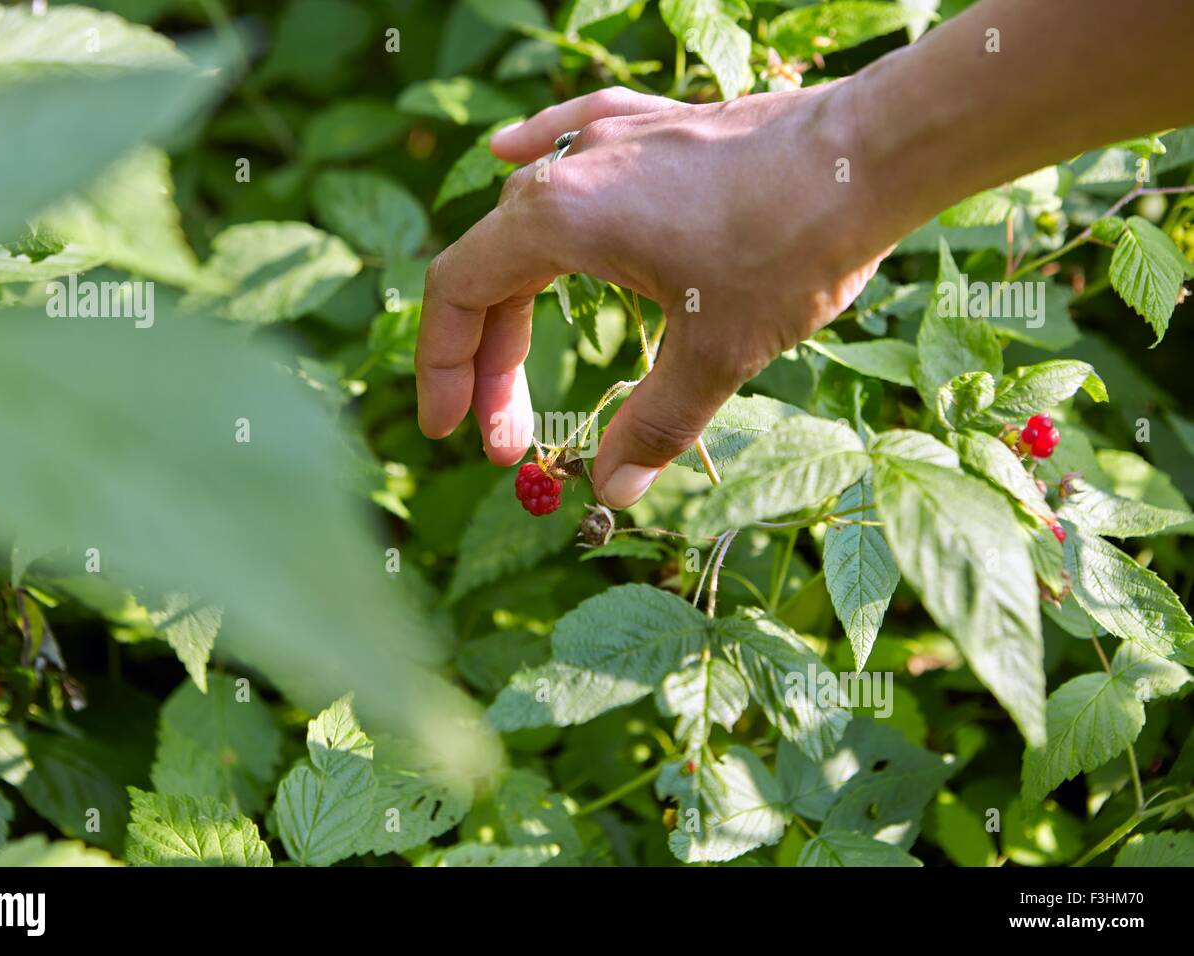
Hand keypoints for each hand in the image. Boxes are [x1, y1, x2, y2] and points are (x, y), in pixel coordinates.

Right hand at [416, 82, 895, 508]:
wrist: (874, 150)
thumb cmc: (791, 242)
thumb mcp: (715, 352)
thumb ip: (651, 424)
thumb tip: (611, 489)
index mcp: (559, 219)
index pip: (460, 293)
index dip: (445, 368)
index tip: (454, 431)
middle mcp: (569, 169)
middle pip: (491, 267)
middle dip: (490, 359)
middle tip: (509, 435)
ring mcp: (611, 138)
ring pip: (529, 219)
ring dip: (515, 294)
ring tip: (511, 356)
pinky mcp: (654, 128)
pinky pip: (569, 144)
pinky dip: (538, 173)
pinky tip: (509, 154)